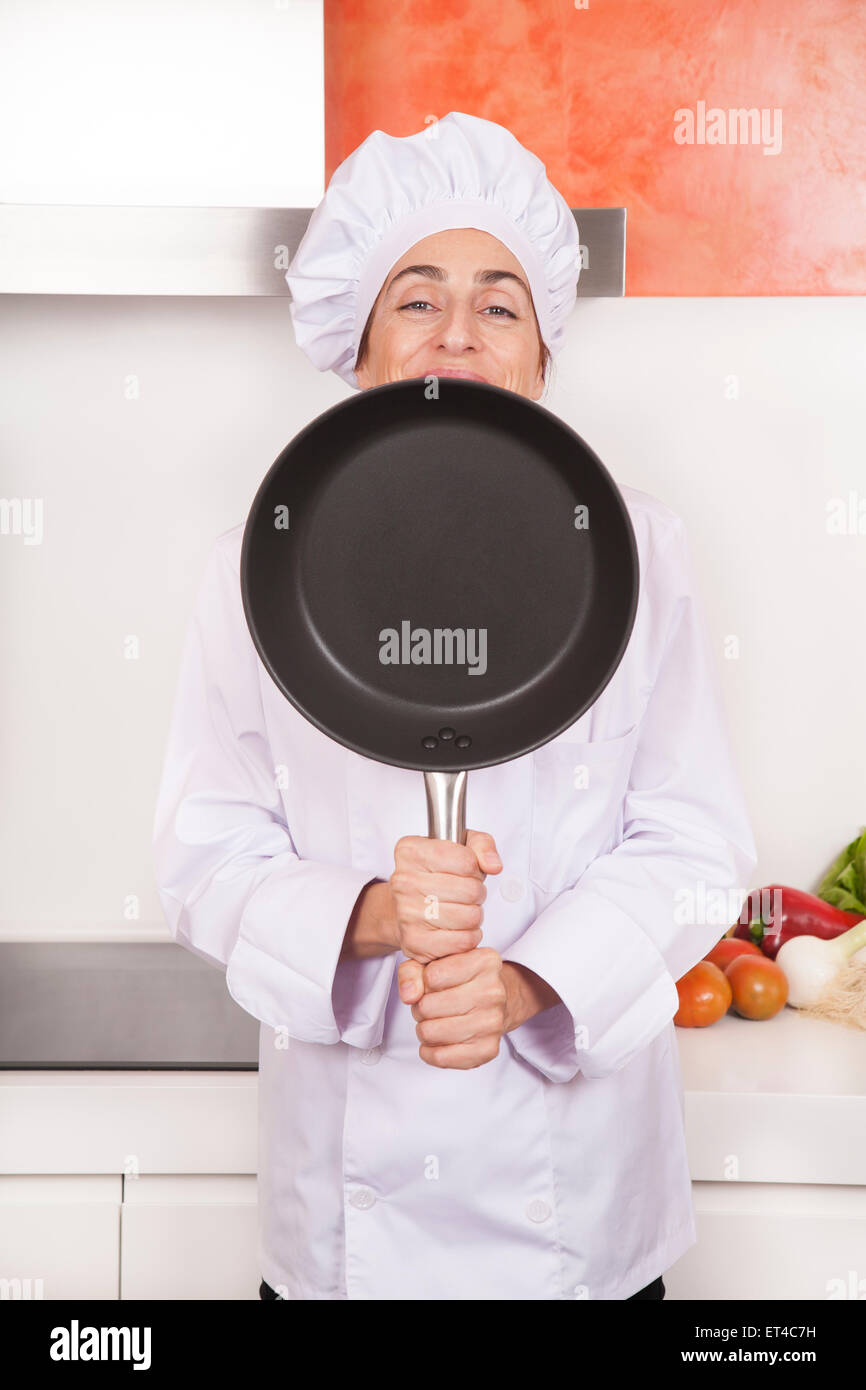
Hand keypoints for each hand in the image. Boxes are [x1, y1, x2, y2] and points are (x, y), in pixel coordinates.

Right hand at [387, 830, 501, 965]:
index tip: (465, 871)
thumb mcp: (459, 847)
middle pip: (470, 890)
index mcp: (410, 851)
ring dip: (474, 915)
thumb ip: (482, 845)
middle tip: (465, 894)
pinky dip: (469, 936)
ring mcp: (406, 913)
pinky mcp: (414, 942)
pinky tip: (456, 928)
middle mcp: (403, 881)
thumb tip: (494, 865)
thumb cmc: (435, 876)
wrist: (403, 908)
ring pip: (470, 917)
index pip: (466, 861)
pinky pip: (464, 941)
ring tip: (460, 909)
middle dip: (477, 893)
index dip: (475, 868)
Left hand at [400, 947, 510, 1068]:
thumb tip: (409, 995)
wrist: (496, 1001)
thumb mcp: (435, 962)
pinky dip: (430, 1051)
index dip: (422, 982)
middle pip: (427, 1006)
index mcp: (484, 961)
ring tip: (434, 1021)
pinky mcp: (488, 1049)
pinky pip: (440, 1057)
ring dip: (424, 1029)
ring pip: (430, 1032)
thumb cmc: (461, 979)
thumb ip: (412, 971)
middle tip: (430, 1006)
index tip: (432, 983)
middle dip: (420, 1008)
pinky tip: (437, 1041)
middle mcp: (493, 991)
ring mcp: (493, 1022)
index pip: (432, 976)